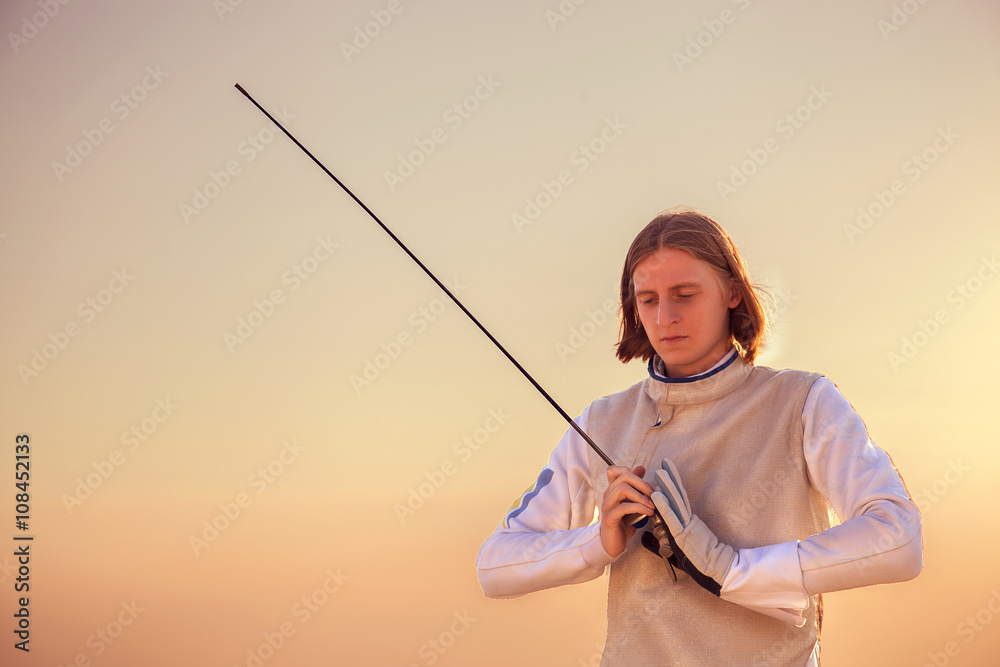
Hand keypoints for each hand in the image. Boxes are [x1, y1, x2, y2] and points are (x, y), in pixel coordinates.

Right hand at [600, 465, 654, 556]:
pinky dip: (639, 508)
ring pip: (623, 489)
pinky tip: (648, 512)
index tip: (646, 485)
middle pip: (624, 476)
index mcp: (612, 490)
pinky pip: (624, 507)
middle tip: (653, 494)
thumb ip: (635, 486)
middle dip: (643, 483)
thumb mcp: (631, 502)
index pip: (614, 470)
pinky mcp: (609, 517)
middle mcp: (608, 494)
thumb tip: (641, 467)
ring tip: (652, 505)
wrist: (613, 543)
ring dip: (641, 496)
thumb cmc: (623, 522)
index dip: (631, 472)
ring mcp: (607, 505)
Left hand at [651, 458, 735, 595]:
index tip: (667, 470)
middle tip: (663, 463)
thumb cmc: (700, 560)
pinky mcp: (683, 535)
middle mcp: (688, 519)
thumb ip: (670, 537)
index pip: (679, 498)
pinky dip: (663, 506)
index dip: (673, 483)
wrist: (718, 567)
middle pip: (677, 495)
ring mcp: (687, 525)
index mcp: (688, 520)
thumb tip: (651, 535)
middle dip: (670, 478)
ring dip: (666, 486)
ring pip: (675, 502)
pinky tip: (656, 495)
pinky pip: (672, 518)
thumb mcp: (682, 546)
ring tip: (659, 471)